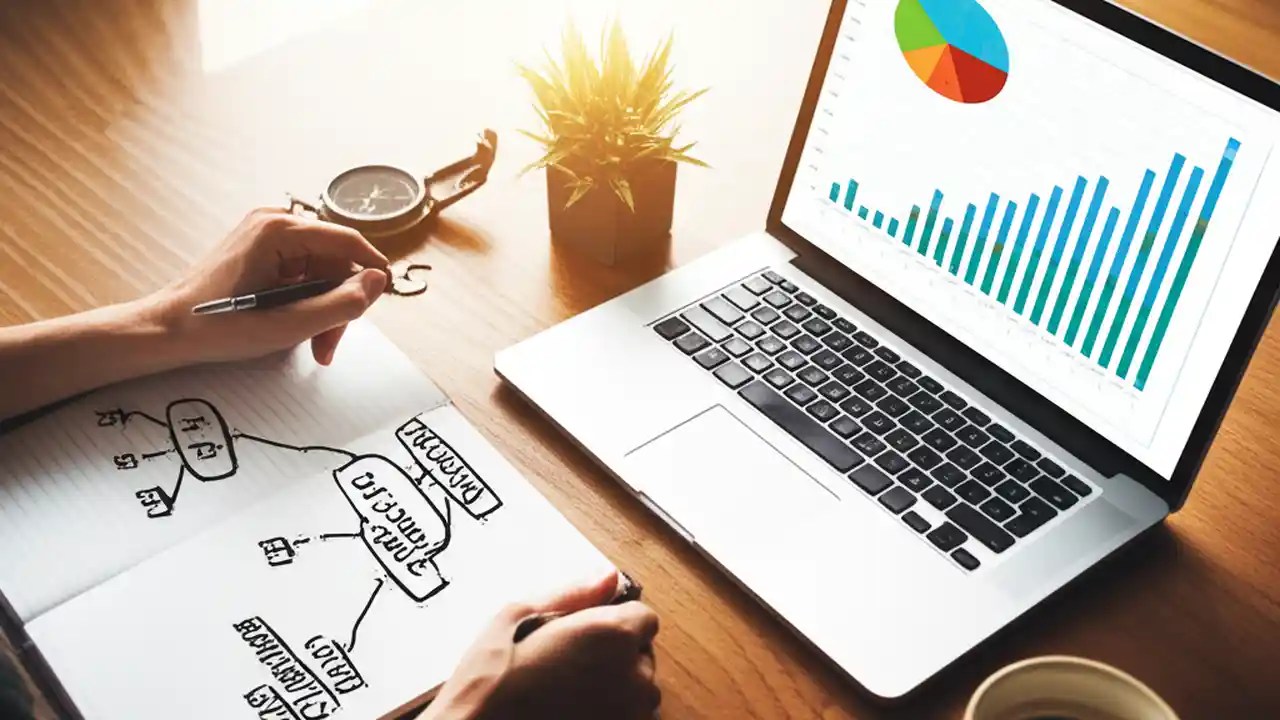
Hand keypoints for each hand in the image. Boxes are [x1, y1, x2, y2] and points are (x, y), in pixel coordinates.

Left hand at [146, 208, 389, 365]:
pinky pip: (300, 273)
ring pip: (319, 271)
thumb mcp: (289, 324)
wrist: (168, 331)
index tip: (382, 299)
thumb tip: (378, 282)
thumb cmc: (219, 327)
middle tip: (329, 345)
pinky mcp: (259, 250)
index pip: (347, 242)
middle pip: (333, 261)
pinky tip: (297, 328)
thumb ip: (342, 303)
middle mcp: (274, 223)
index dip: (371, 271)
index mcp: (280, 231)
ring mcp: (265, 235)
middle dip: (338, 303)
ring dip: (322, 308)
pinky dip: (305, 301)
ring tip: (313, 345)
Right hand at [424, 571, 660, 719]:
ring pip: (637, 692)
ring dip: (615, 688)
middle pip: (643, 654)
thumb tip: (607, 577)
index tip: (588, 632)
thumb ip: (573, 594)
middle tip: (569, 662)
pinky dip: (609, 713)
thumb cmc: (489, 683)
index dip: (615, 621)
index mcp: (612, 634)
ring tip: (568, 690)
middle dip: (615, 654)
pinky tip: (572, 709)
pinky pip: (629, 718)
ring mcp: (630, 714)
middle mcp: (632, 676)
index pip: (645, 617)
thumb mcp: (516, 617)